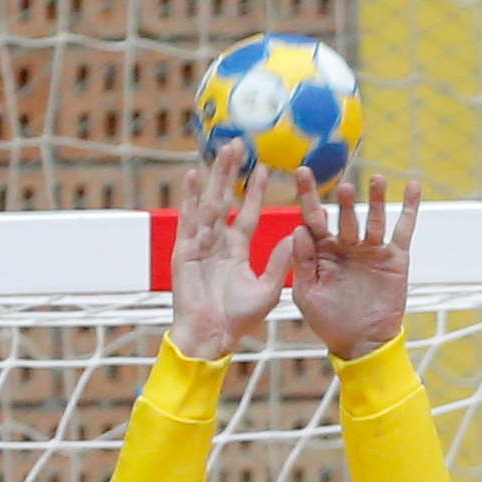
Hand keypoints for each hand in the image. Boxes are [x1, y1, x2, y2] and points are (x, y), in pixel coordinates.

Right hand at [167, 148, 297, 363]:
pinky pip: (187, 219)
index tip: (264, 167)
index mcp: (237, 250)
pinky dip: (189, 197)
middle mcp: (217, 241)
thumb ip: (280, 262)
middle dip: (232, 172)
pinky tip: (193, 175)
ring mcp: (199, 244)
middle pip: (226, 198)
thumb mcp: (268, 289)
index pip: (247, 212)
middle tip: (240, 144)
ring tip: (222, 150)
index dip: (254, 190)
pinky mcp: (184, 250)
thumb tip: (297, 235)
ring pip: (209, 202)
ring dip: (216, 175)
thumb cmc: (238, 320)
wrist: (210, 337)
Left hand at [289, 172, 419, 360]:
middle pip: (346, 215)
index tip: (302, 171)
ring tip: (376, 181)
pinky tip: (412, 186)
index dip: (308, 195)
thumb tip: (297, 230)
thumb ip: (302, 263)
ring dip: (376, 199)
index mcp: (322, 251)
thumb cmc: (329, 322)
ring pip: (374, 218)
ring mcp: (371, 250)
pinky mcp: (394, 258)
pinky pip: (403, 230)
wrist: (361, 344)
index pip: (314, 217)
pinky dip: (409, 209)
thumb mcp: (307, 295)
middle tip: (344, 190)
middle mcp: (346, 245)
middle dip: (345, 203)